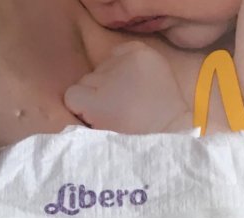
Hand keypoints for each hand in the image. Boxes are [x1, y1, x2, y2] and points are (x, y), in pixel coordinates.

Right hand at [64, 42, 190, 132]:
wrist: (172, 130)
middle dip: (99, 95)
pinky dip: (122, 62)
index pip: (71, 95)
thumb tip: (76, 102)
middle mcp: (107, 76)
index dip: (86, 110)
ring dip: (111, 80)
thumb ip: (84, 118)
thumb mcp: (102, 135)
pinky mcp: (140, 52)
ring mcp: (126, 61)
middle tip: (119, 111)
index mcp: (96, 103)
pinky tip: (133, 80)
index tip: (102, 120)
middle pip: (87, 80)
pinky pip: (117, 52)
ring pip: (102, 67)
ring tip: (130, 97)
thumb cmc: (135, 139)